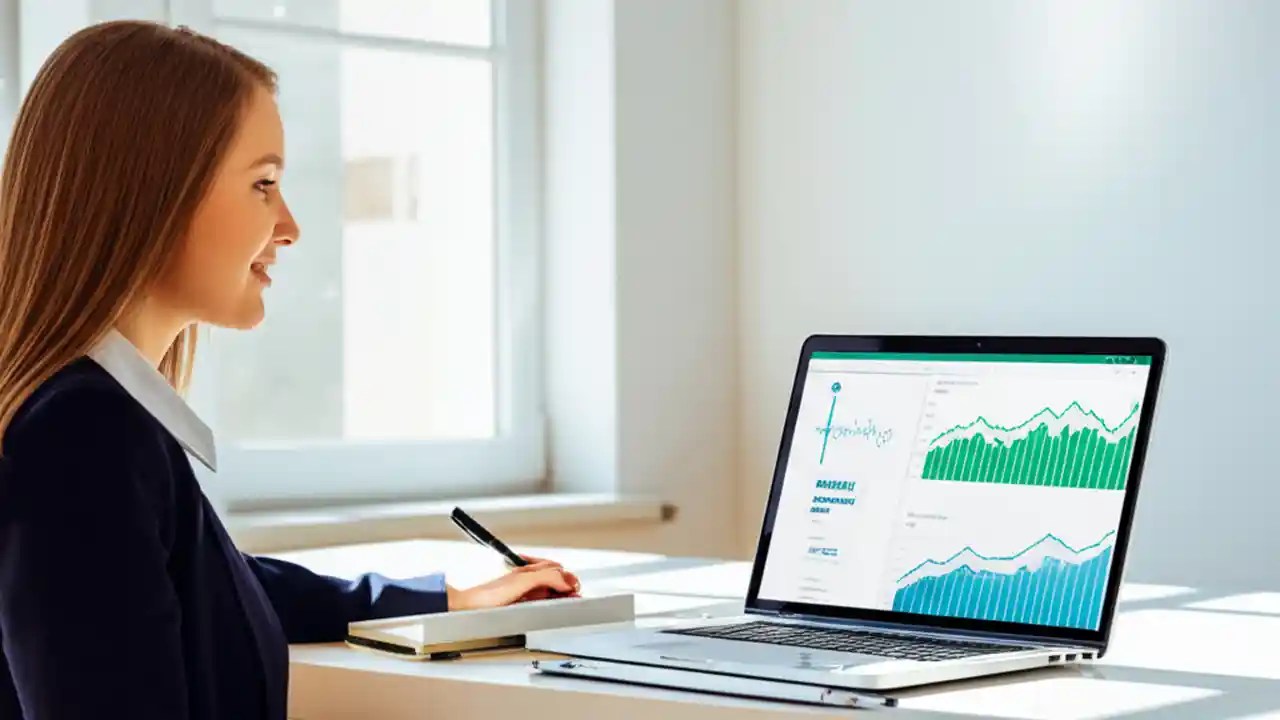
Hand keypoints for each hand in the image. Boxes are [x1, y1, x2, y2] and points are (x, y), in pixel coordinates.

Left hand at [446, 556, 580, 610]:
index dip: (568, 577)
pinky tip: (549, 607)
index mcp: (528, 569)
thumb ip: (546, 577)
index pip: (556, 569)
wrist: (469, 608)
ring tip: (566, 601)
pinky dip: (549, 602)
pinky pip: (539, 601)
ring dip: (559, 594)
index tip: (574, 589)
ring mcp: (522, 591)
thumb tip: (566, 580)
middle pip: (554, 578)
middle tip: (574, 596)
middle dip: (566, 585)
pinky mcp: (518, 603)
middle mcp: (526, 578)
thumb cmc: (489, 594)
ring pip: (548, 590)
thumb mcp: (523, 581)